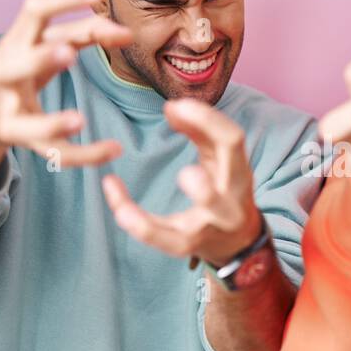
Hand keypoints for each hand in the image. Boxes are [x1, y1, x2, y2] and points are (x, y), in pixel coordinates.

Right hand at [0, 0, 132, 165]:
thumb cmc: (20, 67)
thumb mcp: (44, 45)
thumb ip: (83, 34)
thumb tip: (126, 32)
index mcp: (15, 41)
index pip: (33, 11)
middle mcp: (6, 74)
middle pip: (14, 64)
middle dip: (39, 60)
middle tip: (69, 54)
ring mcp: (9, 112)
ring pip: (24, 123)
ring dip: (50, 123)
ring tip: (78, 122)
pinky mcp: (20, 141)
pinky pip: (52, 152)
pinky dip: (84, 154)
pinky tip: (113, 150)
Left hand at [102, 99, 261, 266]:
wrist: (237, 244)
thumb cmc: (224, 191)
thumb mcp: (219, 160)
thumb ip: (200, 132)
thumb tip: (171, 107)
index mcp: (238, 174)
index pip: (232, 141)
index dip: (208, 119)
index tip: (178, 104)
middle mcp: (229, 204)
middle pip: (222, 190)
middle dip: (200, 178)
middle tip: (177, 156)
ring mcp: (208, 227)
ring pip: (187, 226)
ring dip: (166, 202)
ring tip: (125, 183)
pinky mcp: (186, 246)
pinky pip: (157, 235)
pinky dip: (132, 218)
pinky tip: (113, 195)